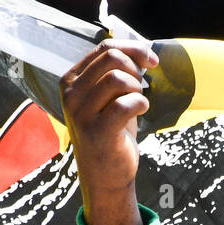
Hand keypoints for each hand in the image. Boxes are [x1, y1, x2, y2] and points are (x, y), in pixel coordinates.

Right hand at [60, 38, 158, 224]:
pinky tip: (142, 110)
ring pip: (117, 79)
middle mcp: (71, 95)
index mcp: (71, 81)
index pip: (103, 49)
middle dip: (135, 67)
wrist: (105, 175)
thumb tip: (142, 49)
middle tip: (142, 86)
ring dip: (137, 88)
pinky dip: (140, 104)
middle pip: (111, 58)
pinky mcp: (97, 132)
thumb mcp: (108, 98)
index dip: (133, 49)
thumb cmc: (111, 133)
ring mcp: (81, 114)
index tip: (152, 61)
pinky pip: (124, 104)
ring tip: (138, 102)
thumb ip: (116, 72)